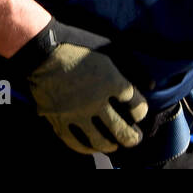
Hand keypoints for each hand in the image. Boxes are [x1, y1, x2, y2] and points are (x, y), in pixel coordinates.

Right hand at [20, 20, 147, 153]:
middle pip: (122, 130)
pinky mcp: (59, 118)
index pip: (137, 107)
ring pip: (100, 140)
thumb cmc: (76, 43)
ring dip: (111, 145)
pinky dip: (86, 148)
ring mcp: (77, 112)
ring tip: (114, 144)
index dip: (140, 112)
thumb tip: (151, 85)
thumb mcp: (109, 46)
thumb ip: (131, 65)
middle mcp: (97, 101)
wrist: (41, 48)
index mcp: (112, 82)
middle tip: (134, 138)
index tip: (137, 111)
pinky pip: (75, 142)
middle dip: (132, 137)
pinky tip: (91, 147)